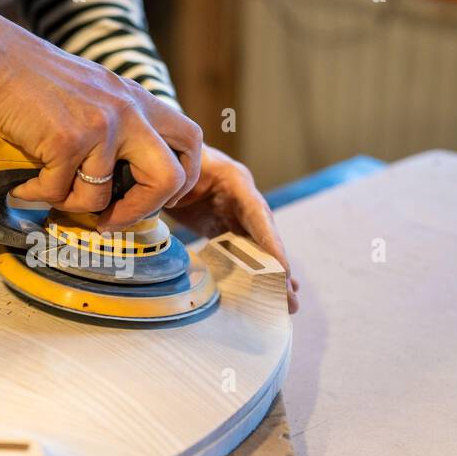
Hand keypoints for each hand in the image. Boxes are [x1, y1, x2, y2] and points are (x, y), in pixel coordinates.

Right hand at [0, 9, 201, 228]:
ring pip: (100, 198)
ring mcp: (100, 127)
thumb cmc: (33, 77)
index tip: (159, 199)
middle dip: (142, 210)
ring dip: (68, 202)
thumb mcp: (94, 92)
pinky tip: (24, 181)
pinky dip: (36, 193)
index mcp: (137, 99)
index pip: (190, 141)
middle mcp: (127, 112)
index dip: (183, 179)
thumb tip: (122, 178)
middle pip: (169, 179)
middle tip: (113, 221)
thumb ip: (118, 123)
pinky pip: (58, 193)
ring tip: (44, 186)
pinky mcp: (67, 142)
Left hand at [166, 146, 299, 312]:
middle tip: (292, 300)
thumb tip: (164, 209)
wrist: (170, 152)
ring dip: (274, 275)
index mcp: (236, 181)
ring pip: (260, 248)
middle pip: (266, 238)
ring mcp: (238, 214)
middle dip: (280, 270)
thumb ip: (174, 190)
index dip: (271, 244)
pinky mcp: (226, 225)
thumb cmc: (173, 156)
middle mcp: (244, 199)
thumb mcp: (176, 171)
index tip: (283, 271)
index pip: (258, 216)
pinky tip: (266, 291)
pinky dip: (255, 270)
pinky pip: (244, 250)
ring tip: (289, 303)